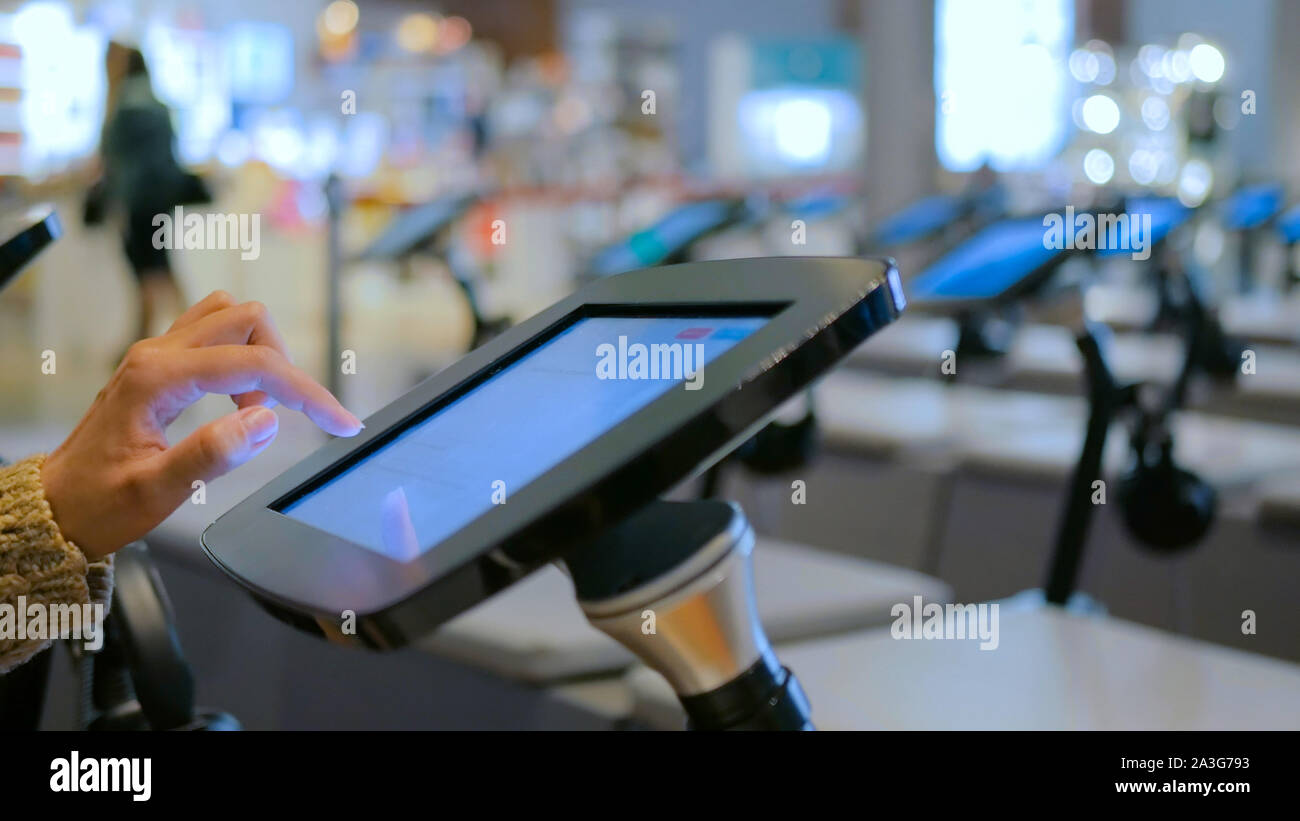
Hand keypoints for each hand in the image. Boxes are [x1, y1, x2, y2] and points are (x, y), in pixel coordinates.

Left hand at [41, 291, 362, 559]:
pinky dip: (241, 357)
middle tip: (286, 417)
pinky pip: (212, 334)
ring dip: (260, 354)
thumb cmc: (99, 504)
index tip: (341, 422)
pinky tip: (238, 402)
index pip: (253, 366)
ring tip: (257, 409)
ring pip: (230, 316)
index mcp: (157, 379)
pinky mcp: (159, 364)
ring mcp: (155, 354)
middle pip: (246, 319)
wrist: (56, 507)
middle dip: (284, 365)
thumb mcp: (156, 491)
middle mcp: (156, 354)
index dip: (307, 392)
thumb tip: (265, 422)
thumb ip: (211, 454)